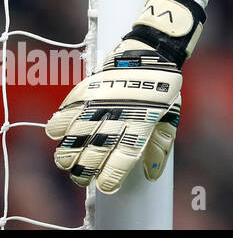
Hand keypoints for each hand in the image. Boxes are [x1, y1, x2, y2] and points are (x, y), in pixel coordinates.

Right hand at [45, 0, 203, 193]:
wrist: (151, 52)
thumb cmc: (163, 88)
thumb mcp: (170, 117)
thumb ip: (160, 146)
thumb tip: (152, 175)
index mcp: (141, 127)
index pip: (121, 162)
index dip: (110, 179)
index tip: (106, 185)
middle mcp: (117, 119)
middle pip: (92, 158)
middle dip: (84, 173)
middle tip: (83, 177)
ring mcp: (98, 106)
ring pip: (71, 142)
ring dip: (67, 157)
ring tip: (69, 161)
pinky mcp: (84, 93)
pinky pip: (62, 117)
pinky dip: (56, 129)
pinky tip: (60, 135)